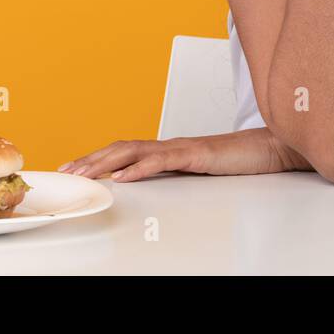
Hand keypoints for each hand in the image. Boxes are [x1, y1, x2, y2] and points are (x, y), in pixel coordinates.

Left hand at [57, 127, 304, 181]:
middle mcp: (169, 145)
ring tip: (83, 174)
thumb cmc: (236, 162)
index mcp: (168, 151)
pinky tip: (122, 178)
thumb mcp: (198, 174)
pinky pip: (161, 160)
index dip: (96, 158)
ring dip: (105, 162)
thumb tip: (151, 187)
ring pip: (134, 151)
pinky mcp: (195, 154)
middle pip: (121, 148)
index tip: (72, 169)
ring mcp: (181, 148)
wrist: (269, 149)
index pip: (124, 151)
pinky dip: (138, 168)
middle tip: (65, 171)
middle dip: (90, 160)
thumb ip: (175, 176)